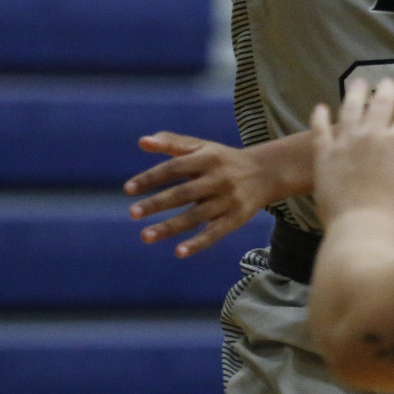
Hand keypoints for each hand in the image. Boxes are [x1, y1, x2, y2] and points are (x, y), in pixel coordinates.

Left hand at [125, 132, 276, 256]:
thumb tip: (142, 141)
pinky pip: (215, 233)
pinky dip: (197, 244)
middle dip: (157, 203)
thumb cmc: (223, 159)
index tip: (127, 189)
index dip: (151, 178)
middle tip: (132, 213)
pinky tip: (178, 252)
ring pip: (195, 216)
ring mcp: (227, 200)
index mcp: (207, 158)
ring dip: (169, 227)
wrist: (266, 173)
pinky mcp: (235, 219)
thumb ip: (172, 143)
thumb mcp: (201, 147)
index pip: (174, 168)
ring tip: (145, 236)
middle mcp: (217, 179)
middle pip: (183, 193)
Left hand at [311, 77, 393, 234]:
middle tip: (386, 81)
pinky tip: (320, 108)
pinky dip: (320, 117)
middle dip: (384, 93)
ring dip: (354, 94)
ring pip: (349, 110)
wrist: (363, 228)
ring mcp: (345, 142)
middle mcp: (371, 134)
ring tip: (357, 82)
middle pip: (379, 106)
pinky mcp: (324, 155)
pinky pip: (320, 130)